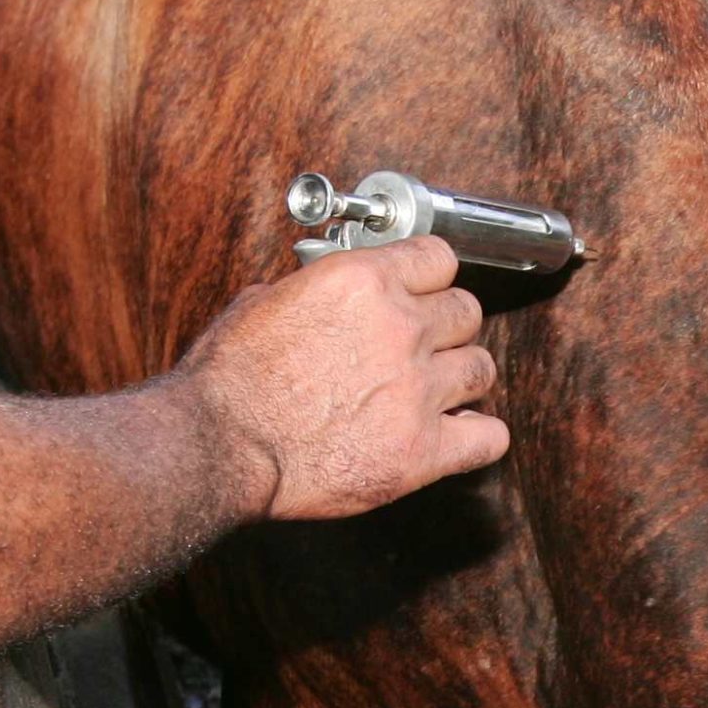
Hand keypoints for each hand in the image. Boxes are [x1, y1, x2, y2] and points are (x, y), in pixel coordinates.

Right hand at [180, 233, 506, 521]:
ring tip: (440, 393)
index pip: (438, 258)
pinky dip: (480, 437)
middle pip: (467, 312)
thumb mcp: (260, 306)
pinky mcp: (423, 450)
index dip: (430, 276)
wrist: (220, 445)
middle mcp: (400, 328)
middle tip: (427, 346)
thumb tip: (315, 297)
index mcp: (363, 282)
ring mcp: (417, 390)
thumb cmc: (228, 382)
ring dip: (463, 379)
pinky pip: (488, 438)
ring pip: (481, 369)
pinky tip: (462, 436)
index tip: (424, 290)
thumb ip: (307, 294)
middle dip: (449, 328)